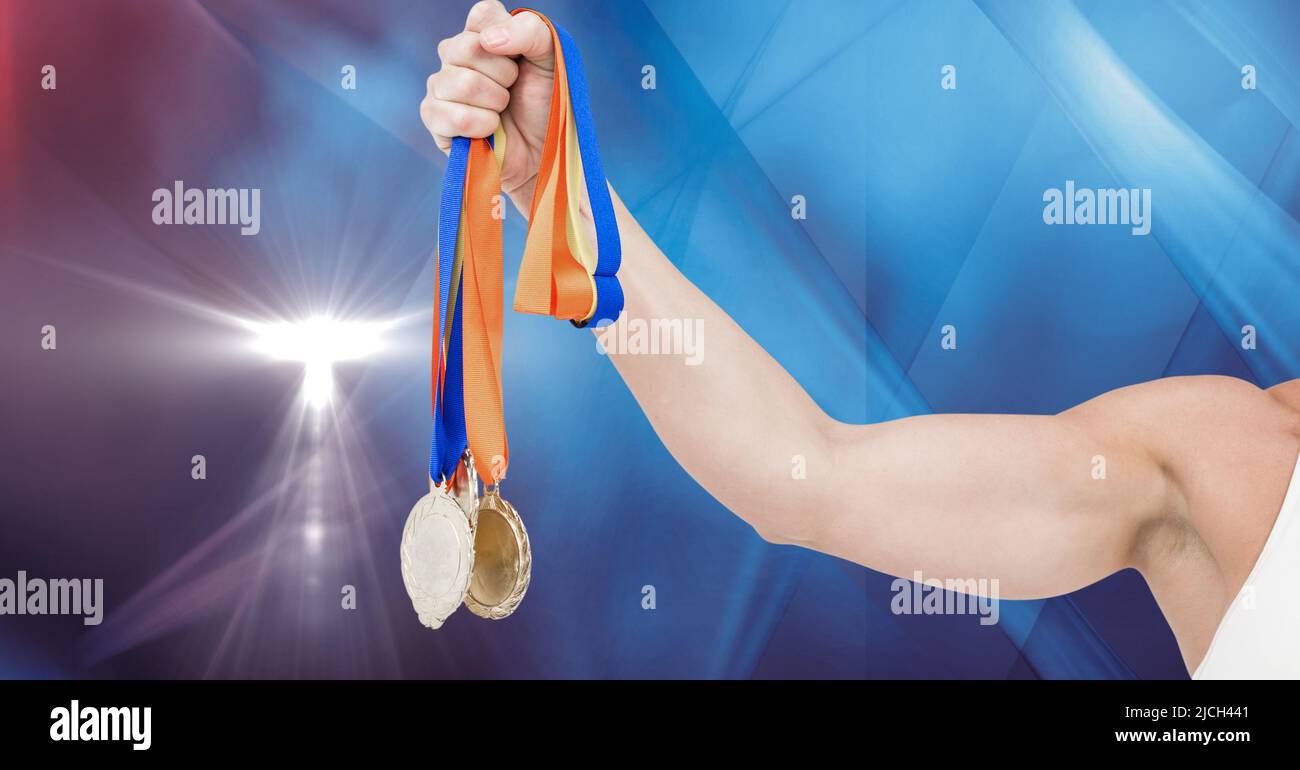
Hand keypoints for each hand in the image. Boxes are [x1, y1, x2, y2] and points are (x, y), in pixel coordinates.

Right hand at [420, 0, 554, 213]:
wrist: (545, 151)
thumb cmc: (547, 103)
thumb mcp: (551, 58)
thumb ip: (529, 31)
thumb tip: (489, 40)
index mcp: (482, 33)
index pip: (483, 14)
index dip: (507, 37)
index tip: (522, 59)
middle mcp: (456, 55)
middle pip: (468, 47)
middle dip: (504, 75)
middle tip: (513, 91)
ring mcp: (441, 86)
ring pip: (460, 82)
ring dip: (494, 102)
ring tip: (502, 112)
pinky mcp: (434, 118)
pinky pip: (451, 116)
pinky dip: (480, 125)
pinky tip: (488, 130)